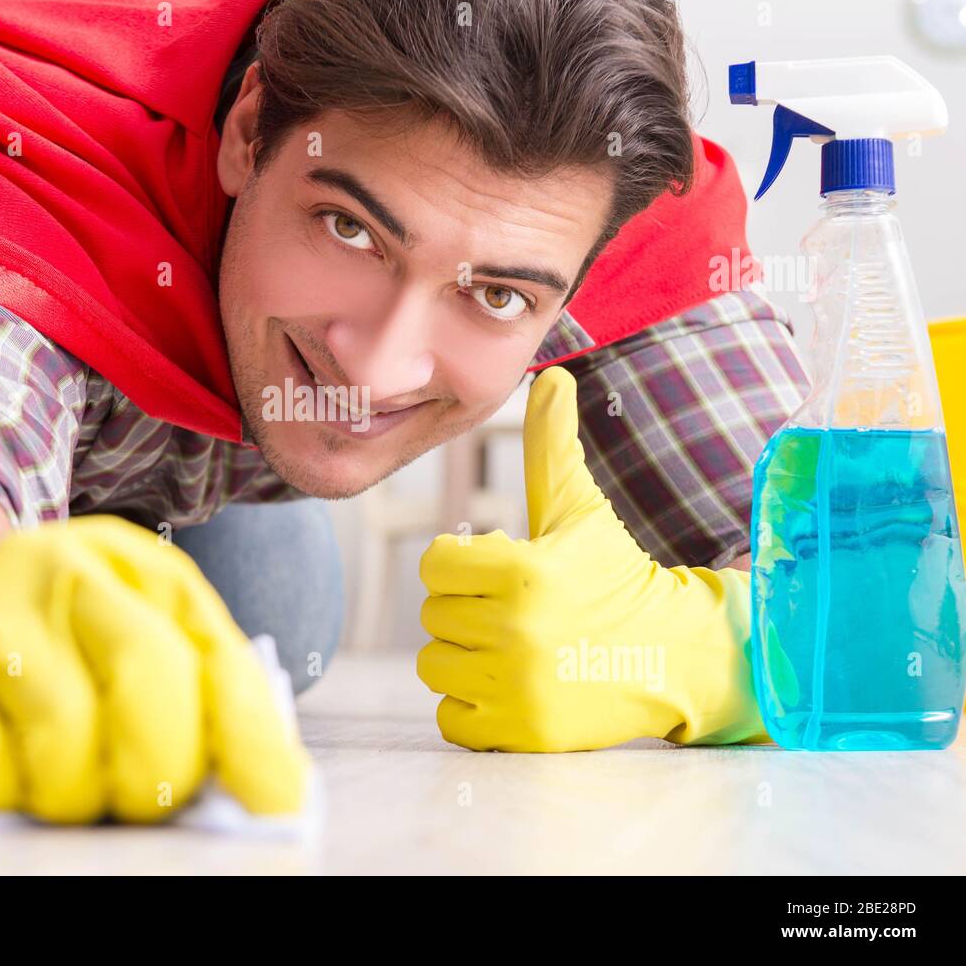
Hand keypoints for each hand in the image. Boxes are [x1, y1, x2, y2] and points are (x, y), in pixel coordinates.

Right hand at [0, 516, 309, 821]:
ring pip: (68, 736)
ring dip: (72, 794)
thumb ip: (191, 700)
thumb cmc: (37, 672)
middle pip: (150, 674)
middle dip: (160, 765)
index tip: (275, 804)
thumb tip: (271, 789)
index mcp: (133, 566)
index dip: (249, 733)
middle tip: (142, 802)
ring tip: (54, 785)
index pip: (214, 649)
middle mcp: (61, 567)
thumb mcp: (120, 658)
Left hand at [416, 366, 766, 751]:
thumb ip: (551, 447)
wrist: (673, 656)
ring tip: (514, 645)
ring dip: (465, 656)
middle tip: (516, 610)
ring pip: (435, 665)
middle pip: (435, 615)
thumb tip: (551, 374)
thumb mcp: (580, 511)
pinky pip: (451, 718)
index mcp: (522, 571)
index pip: (434, 565)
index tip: (496, 567)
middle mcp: (515, 631)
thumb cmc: (615, 574)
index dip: (460, 563)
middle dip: (468, 608)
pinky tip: (512, 684)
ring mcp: (516, 686)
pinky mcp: (520, 732)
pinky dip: (471, 706)